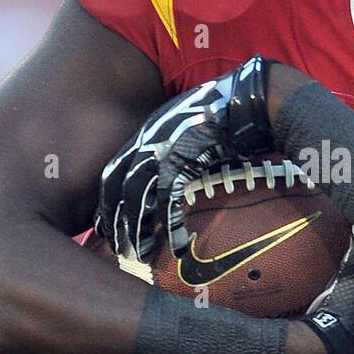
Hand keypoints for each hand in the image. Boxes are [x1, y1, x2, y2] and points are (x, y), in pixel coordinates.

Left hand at [95, 56, 273, 259]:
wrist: (247, 99)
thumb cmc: (223, 114)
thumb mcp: (188, 129)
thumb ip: (174, 150)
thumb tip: (173, 179)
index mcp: (145, 133)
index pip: (114, 172)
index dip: (107, 201)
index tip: (105, 225)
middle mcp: (148, 140)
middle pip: (119, 187)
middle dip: (115, 219)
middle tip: (116, 247)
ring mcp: (163, 148)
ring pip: (138, 196)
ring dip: (138, 228)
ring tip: (141, 254)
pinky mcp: (184, 159)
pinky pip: (168, 199)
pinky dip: (170, 225)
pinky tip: (176, 245)